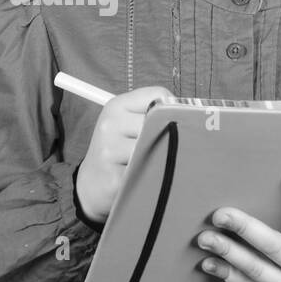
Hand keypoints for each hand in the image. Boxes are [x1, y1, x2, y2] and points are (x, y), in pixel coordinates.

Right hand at [75, 85, 173, 224]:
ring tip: (155, 164)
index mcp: (116, 106)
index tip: (173, 123)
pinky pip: (149, 173)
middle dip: (171, 137)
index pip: (158, 95)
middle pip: (160, 122)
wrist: (90, 185)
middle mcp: (110, 124)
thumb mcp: (125, 124)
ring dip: (163, 160)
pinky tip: (145, 178)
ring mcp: (110, 150)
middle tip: (171, 148)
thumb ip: (151, 115)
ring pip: (157, 149)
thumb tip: (190, 118)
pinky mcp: (114, 177)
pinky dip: (154, 178)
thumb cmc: (116, 152)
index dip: (172, 109)